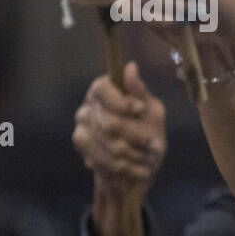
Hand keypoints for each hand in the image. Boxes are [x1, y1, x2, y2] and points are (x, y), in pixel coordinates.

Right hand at [73, 62, 165, 235]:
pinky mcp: (81, 143)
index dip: (121, 102)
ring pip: (109, 144)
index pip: (103, 88)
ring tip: (147, 159)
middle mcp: (89, 104)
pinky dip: (127, 167)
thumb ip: (141, 93)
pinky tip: (139, 169)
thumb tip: (131, 66)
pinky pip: (103, 159)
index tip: (140, 109)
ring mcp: (82, 124)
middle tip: (154, 144)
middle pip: (110, 123)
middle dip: (137, 137)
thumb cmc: (149, 135)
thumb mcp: (153, 112)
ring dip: (135, 154)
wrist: (139, 167)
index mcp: (107, 89)